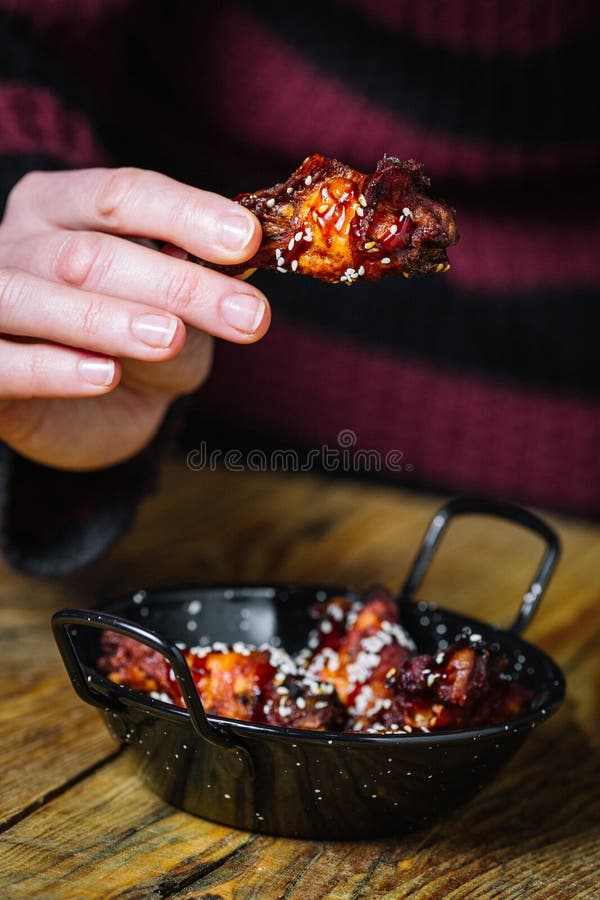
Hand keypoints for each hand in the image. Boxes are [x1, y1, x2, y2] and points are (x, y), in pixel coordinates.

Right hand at [0, 167, 269, 469]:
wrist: (89, 415)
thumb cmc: (134, 344)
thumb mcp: (174, 311)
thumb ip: (195, 287)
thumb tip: (242, 272)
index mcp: (63, 208)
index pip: (121, 195)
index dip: (185, 214)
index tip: (247, 240)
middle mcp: (18, 244)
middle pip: (89, 253)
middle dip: (173, 283)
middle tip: (245, 315)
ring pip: (34, 297)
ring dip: (107, 318)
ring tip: (168, 338)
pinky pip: (2, 362)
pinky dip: (50, 369)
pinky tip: (102, 376)